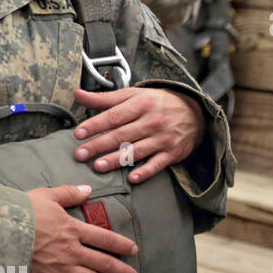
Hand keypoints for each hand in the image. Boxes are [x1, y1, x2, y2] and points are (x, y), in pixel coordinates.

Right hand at [26, 184, 138, 272]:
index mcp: (73, 229)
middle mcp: (72, 251)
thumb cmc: (21, 212)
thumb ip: (69, 193)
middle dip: (122, 271)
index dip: (122, 245)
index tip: (133, 250)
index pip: (105, 238)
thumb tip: (87, 190)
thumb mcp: (45, 196)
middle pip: (104, 263)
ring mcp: (61, 268)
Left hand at [73, 87, 204, 182]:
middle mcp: (152, 121)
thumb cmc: (156, 103)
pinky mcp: (172, 153)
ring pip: (136, 151)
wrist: (194, 111)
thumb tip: (78, 94)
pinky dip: (145, 171)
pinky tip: (132, 178)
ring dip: (117, 160)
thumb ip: (104, 98)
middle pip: (122, 135)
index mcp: (140, 104)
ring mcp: (162, 138)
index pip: (114, 116)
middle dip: (99, 145)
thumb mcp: (132, 95)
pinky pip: (157, 164)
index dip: (96, 124)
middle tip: (81, 154)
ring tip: (98, 166)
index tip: (79, 133)